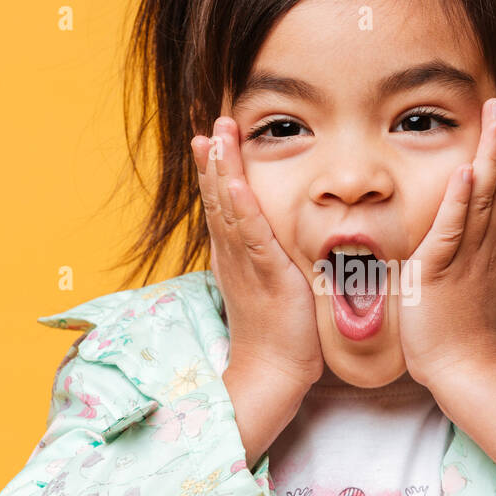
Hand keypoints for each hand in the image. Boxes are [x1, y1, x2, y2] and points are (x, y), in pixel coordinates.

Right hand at [190, 117, 323, 390]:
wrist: (273, 371)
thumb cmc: (280, 333)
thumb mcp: (272, 285)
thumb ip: (272, 259)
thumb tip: (283, 239)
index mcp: (235, 255)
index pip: (222, 204)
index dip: (216, 171)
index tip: (212, 138)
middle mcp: (233, 255)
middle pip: (219, 198)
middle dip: (215, 159)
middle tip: (212, 123)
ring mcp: (246, 264)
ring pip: (229, 208)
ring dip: (223, 171)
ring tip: (216, 136)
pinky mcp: (266, 275)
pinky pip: (252, 236)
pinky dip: (242, 208)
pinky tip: (236, 184)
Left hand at [399, 97, 495, 388]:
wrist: (463, 371)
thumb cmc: (466, 336)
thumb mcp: (483, 290)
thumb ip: (486, 264)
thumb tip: (492, 252)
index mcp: (495, 248)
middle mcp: (488, 246)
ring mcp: (468, 256)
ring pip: (485, 198)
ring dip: (492, 157)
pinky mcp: (442, 268)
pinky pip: (453, 228)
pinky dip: (459, 200)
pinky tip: (466, 171)